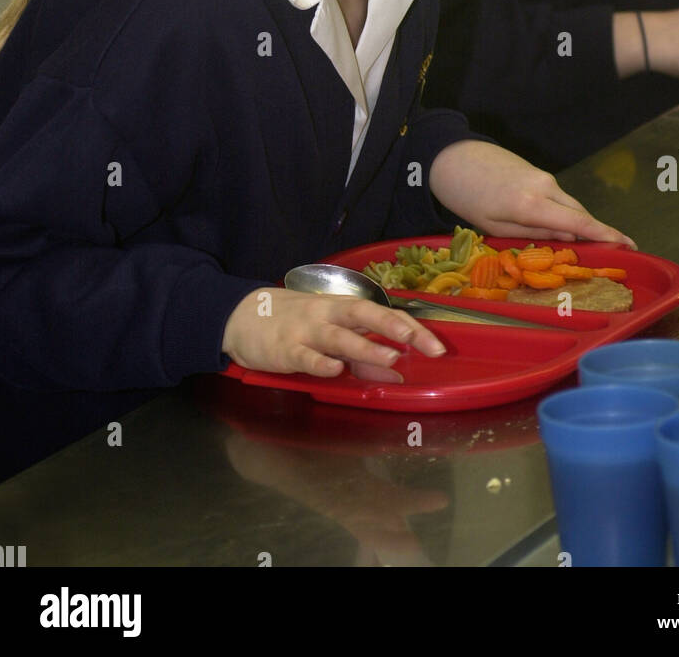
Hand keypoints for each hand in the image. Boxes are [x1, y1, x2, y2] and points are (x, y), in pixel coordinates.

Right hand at [222, 288, 446, 381]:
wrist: (241, 316)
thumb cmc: (292, 325)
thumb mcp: (328, 335)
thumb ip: (360, 354)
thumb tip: (396, 370)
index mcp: (341, 309)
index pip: (382, 313)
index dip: (411, 328)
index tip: (437, 346)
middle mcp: (328, 315)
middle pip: (365, 314)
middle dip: (395, 327)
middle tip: (421, 342)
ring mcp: (306, 331)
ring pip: (339, 336)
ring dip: (365, 345)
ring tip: (390, 356)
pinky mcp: (285, 349)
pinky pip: (305, 356)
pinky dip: (320, 362)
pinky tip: (334, 369)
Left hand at [427, 140, 635, 246]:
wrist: (451, 158)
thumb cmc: (466, 197)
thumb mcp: (494, 226)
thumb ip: (532, 233)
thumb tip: (568, 239)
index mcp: (531, 203)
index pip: (578, 222)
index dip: (606, 235)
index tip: (630, 246)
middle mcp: (544, 186)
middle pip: (580, 213)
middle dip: (597, 234)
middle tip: (613, 256)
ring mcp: (543, 176)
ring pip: (570, 205)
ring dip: (578, 225)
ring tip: (585, 248)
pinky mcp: (538, 173)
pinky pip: (559, 198)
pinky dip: (564, 214)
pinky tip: (560, 228)